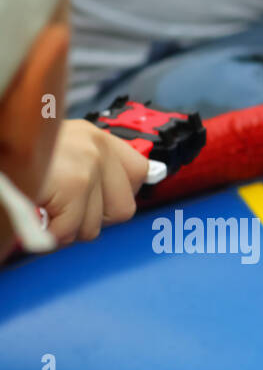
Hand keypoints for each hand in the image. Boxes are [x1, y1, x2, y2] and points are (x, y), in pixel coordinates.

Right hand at [37, 119, 148, 244]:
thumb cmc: (16, 159)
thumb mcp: (60, 157)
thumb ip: (93, 174)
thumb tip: (131, 192)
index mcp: (96, 136)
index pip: (139, 172)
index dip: (118, 195)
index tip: (98, 200)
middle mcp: (97, 145)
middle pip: (123, 210)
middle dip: (90, 219)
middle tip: (60, 206)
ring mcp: (88, 162)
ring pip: (94, 227)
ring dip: (65, 227)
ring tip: (42, 205)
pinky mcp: (75, 182)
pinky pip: (70, 231)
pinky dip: (48, 233)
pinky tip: (34, 212)